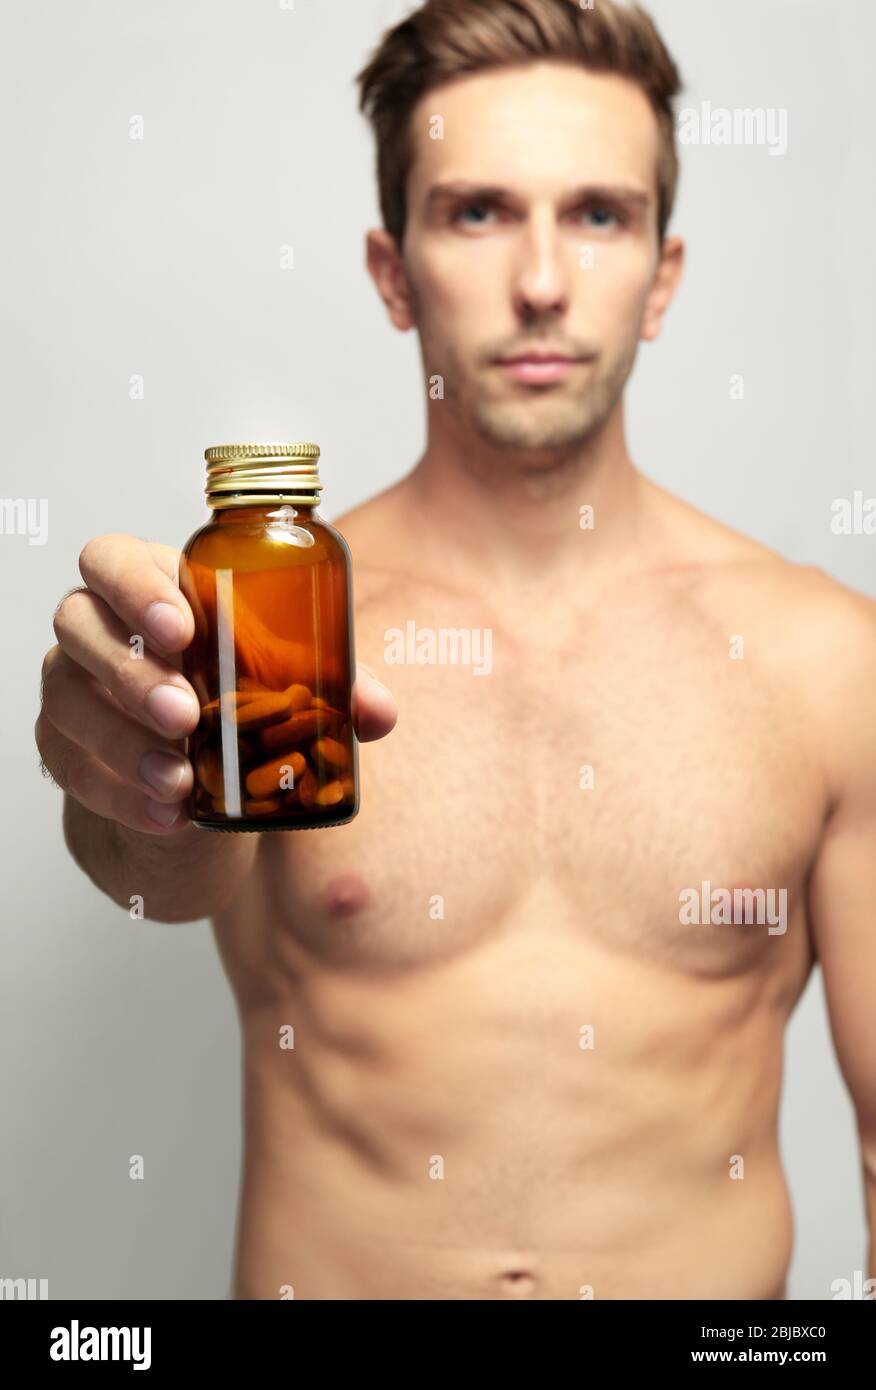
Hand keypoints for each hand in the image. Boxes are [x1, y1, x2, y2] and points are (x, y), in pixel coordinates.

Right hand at [36, 533, 394, 835]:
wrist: (200, 774)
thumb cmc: (241, 693)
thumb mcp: (291, 682)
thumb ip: (337, 688)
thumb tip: (378, 713)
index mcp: (152, 584)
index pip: (116, 558)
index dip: (137, 586)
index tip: (183, 630)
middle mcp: (98, 625)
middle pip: (78, 620)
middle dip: (131, 669)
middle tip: (185, 716)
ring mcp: (72, 686)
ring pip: (65, 697)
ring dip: (122, 740)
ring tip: (178, 779)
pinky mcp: (64, 747)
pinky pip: (70, 765)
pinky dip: (119, 794)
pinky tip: (166, 813)